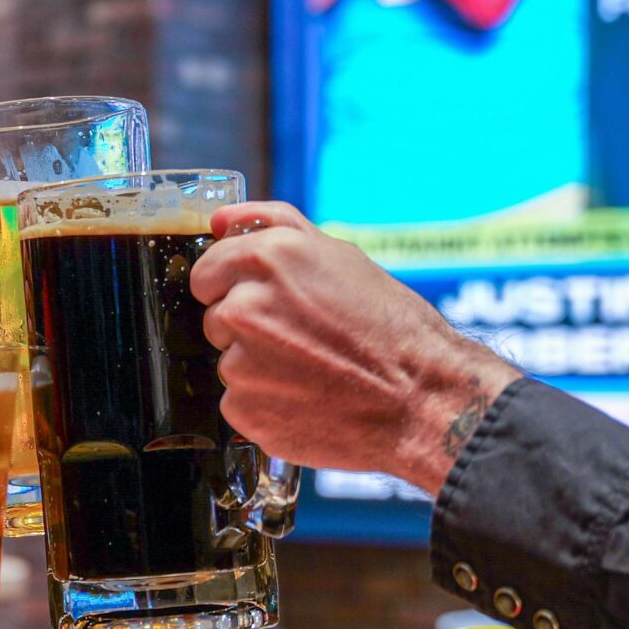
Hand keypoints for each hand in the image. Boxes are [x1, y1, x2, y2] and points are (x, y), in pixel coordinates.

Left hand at [189, 202, 519, 497]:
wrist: (423, 399)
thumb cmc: (390, 327)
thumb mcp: (340, 256)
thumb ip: (273, 226)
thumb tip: (221, 219)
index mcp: (266, 259)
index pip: (205, 273)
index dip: (234, 288)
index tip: (265, 303)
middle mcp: (244, 306)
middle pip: (214, 318)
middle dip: (246, 328)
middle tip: (300, 339)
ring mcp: (239, 362)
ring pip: (228, 362)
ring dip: (257, 367)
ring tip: (312, 371)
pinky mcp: (244, 409)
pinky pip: (238, 402)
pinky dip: (264, 404)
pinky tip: (307, 399)